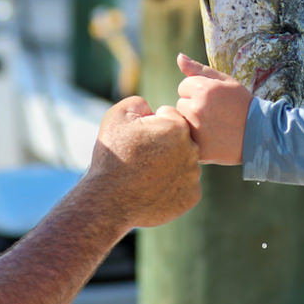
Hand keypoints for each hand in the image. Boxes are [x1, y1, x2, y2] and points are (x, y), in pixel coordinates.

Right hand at [84, 96, 199, 227]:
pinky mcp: (192, 197)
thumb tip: (153, 108)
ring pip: (184, 163)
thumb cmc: (113, 156)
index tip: (138, 140)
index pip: (169, 117)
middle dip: (164, 145)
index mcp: (177, 127)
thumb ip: (139, 103)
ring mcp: (194, 175)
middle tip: (142, 158)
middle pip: (180, 140)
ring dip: (169, 166)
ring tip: (146, 176)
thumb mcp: (117, 116)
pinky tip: (154, 190)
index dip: (150, 126)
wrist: (109, 200)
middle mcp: (193, 149)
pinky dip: (172, 187)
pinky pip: (185, 186)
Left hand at [174, 54, 251, 164]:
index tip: (213, 99)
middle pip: (180, 104)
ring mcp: (196, 129)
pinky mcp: (197, 147)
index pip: (183, 86)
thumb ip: (199, 69)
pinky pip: (186, 138)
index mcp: (202, 89)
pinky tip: (211, 137)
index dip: (198, 91)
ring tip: (213, 125)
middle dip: (193, 106)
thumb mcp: (225, 81)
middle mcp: (196, 108)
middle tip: (214, 113)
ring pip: (182, 121)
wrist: (260, 133)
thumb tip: (179, 57)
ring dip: (192, 121)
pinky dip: (196, 138)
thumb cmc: (242, 104)